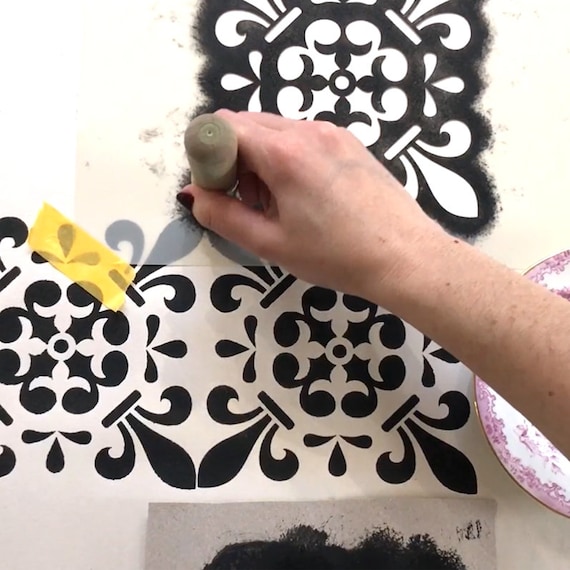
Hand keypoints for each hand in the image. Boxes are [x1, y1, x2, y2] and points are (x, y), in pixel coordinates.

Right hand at [180, 110, 445, 301]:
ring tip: (277, 206)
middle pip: (249, 125)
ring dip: (260, 161)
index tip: (217, 190)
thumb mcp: (271, 243)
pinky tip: (304, 197)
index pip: (224, 127)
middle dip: (233, 159)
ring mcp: (334, 133)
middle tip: (246, 203)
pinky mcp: (350, 143)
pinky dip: (288, 160)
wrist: (405, 257)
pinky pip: (303, 139)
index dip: (208, 155)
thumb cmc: (336, 256)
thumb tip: (194, 195)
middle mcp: (308, 130)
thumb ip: (223, 216)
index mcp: (284, 153)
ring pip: (276, 132)